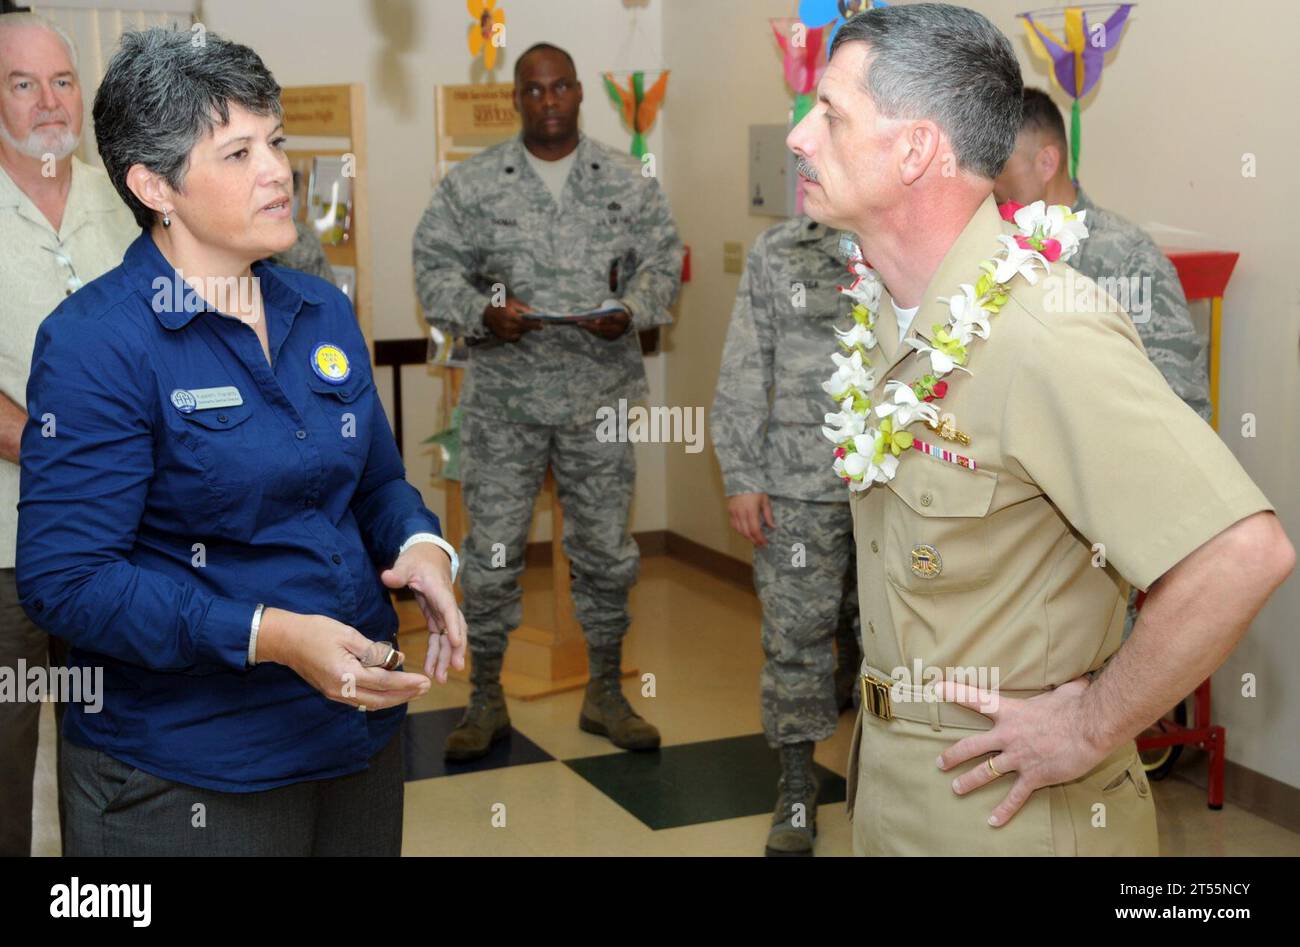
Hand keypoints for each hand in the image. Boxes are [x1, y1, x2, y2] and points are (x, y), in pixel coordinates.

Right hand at [257, 609, 430, 710]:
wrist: (284, 640)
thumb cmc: (315, 631)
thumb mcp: (348, 634)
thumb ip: (373, 650)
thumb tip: (397, 660)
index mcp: (346, 674)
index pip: (384, 682)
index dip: (407, 683)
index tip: (425, 681)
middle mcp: (341, 690)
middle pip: (380, 699)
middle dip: (405, 695)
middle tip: (425, 689)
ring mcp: (336, 693)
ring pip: (371, 703)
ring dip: (394, 698)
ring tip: (414, 691)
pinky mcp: (332, 691)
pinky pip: (361, 700)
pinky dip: (379, 696)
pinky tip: (390, 689)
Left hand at [380, 543, 467, 683]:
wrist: (428, 555)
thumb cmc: (417, 559)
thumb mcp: (406, 563)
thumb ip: (398, 572)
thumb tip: (388, 577)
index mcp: (440, 591)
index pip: (450, 610)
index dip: (454, 626)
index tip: (456, 643)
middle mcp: (446, 604)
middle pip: (455, 629)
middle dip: (454, 650)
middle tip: (453, 669)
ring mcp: (443, 613)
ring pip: (449, 638)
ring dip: (445, 657)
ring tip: (440, 678)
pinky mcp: (437, 618)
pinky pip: (439, 639)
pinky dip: (437, 653)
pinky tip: (432, 669)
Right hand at [483, 295, 542, 340]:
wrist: (488, 312)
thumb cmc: (503, 305)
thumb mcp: (514, 303)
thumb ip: (525, 308)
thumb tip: (536, 314)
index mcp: (507, 314)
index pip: (523, 321)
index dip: (533, 324)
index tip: (541, 324)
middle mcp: (504, 324)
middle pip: (522, 328)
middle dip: (530, 327)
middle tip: (537, 325)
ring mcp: (502, 332)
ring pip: (519, 334)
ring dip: (524, 330)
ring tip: (527, 325)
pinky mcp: (501, 337)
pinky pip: (514, 338)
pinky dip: (518, 335)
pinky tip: (519, 330)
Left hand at [579, 307, 630, 340]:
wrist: (626, 319)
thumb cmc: (616, 309)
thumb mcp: (611, 306)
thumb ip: (602, 308)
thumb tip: (588, 312)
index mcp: (622, 318)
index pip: (613, 319)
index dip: (604, 320)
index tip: (595, 321)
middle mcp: (620, 328)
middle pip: (604, 328)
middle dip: (591, 325)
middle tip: (580, 322)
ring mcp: (616, 334)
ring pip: (600, 332)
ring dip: (589, 329)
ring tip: (580, 324)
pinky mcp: (611, 338)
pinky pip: (600, 335)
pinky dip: (592, 331)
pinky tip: (585, 326)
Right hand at [727, 492, 774, 546]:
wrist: (741, 480)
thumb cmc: (755, 489)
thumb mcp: (765, 501)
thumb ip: (768, 515)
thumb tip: (773, 527)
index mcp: (751, 510)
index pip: (755, 530)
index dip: (760, 539)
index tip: (765, 543)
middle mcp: (741, 513)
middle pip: (747, 532)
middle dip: (754, 540)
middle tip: (760, 544)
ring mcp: (734, 512)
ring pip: (739, 530)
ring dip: (747, 537)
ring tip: (754, 539)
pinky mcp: (730, 511)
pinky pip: (734, 525)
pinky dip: (740, 530)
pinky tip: (745, 531)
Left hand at [934, 676, 1108, 827]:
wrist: (1090, 728)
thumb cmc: (1078, 706)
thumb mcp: (1066, 690)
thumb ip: (1064, 687)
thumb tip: (1080, 679)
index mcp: (1011, 712)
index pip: (977, 699)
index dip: (956, 692)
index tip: (937, 688)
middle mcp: (1008, 736)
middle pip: (971, 746)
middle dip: (953, 755)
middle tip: (939, 762)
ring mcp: (1018, 757)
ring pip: (985, 772)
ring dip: (969, 781)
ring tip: (956, 788)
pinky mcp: (1033, 776)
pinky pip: (1015, 797)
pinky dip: (1004, 810)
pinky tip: (993, 821)